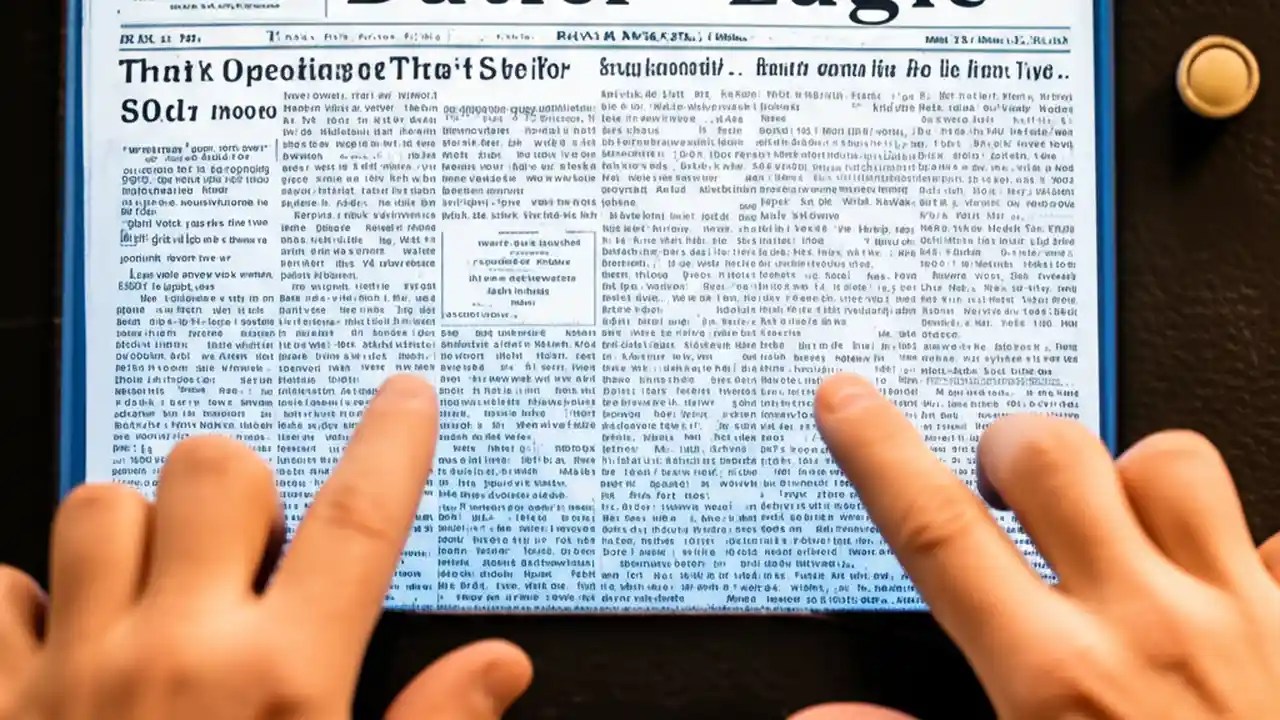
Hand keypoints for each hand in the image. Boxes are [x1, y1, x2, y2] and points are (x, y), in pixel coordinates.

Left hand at [0, 374, 531, 719]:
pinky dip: (24, 599)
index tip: (407, 395)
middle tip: (258, 543)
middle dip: (244, 486)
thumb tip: (498, 668)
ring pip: (98, 506)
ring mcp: (74, 676)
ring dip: (138, 527)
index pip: (360, 523)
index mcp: (283, 688)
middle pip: (215, 470)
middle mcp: (178, 658)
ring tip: (164, 582)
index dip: (394, 443)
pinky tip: (61, 638)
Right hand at [790, 373, 1279, 719]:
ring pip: (1172, 463)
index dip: (877, 451)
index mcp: (1055, 682)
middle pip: (1052, 459)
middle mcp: (1146, 629)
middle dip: (1009, 443)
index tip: (847, 399)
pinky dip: (1253, 543)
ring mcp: (1244, 620)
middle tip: (998, 475)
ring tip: (1109, 512)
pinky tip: (1230, 577)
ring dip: (1128, 472)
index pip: (935, 530)